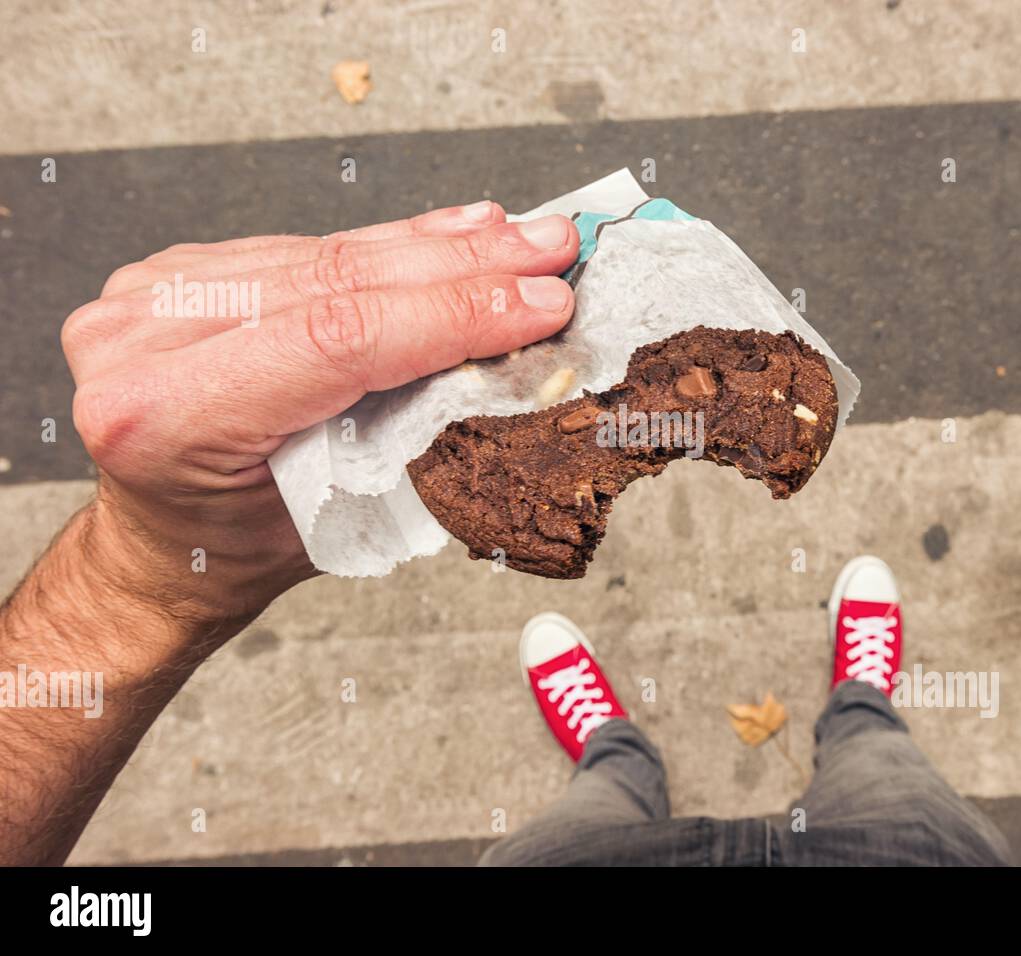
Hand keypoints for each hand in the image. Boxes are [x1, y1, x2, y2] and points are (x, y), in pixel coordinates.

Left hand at [62, 201, 579, 636]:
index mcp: (164, 416)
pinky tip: (454, 233)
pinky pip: (310, 246)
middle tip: (549, 253)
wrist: (156, 543)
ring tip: (521, 240)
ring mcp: (156, 294)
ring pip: (330, 252)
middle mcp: (143, 340)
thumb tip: (508, 368)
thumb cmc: (231, 548)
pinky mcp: (187, 271)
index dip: (451, 316)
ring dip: (440, 247)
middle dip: (462, 268)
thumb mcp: (329, 518)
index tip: (537, 306)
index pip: (338, 341)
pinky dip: (392, 245)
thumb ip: (407, 437)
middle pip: (337, 280)